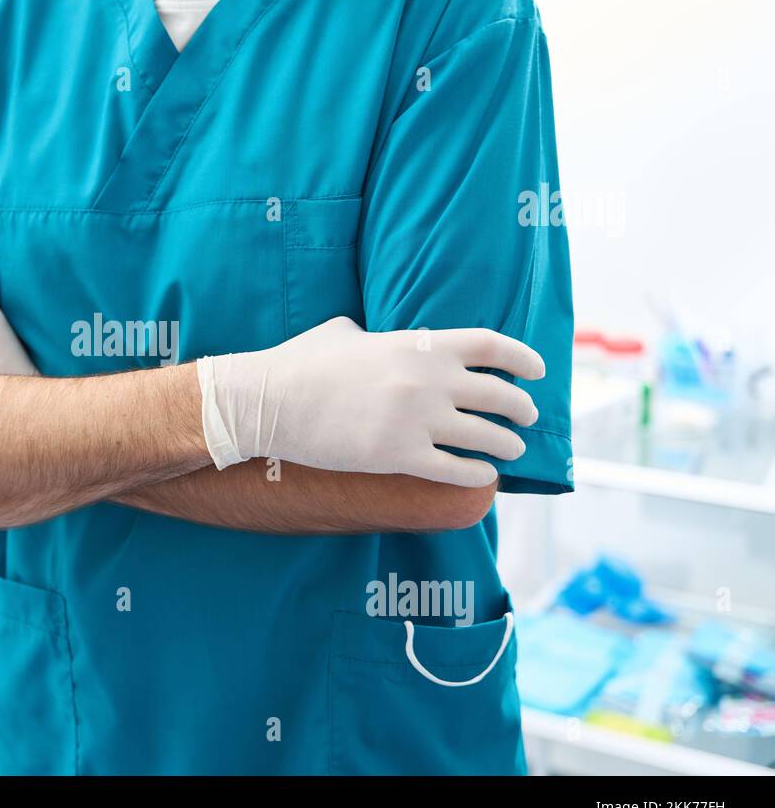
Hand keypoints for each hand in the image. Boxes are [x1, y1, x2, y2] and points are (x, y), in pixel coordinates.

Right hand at [196, 317, 544, 485]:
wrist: (270, 399)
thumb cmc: (300, 362)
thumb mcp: (343, 331)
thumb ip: (372, 334)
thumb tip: (372, 335)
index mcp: (418, 344)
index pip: (490, 345)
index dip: (521, 358)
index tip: (538, 371)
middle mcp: (428, 380)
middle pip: (498, 394)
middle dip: (521, 408)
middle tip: (527, 417)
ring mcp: (417, 419)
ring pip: (485, 435)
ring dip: (507, 444)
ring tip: (512, 450)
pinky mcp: (399, 455)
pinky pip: (455, 469)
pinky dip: (476, 474)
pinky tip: (484, 476)